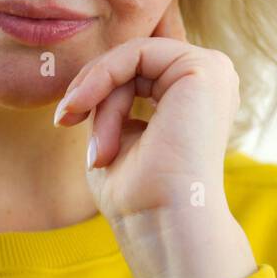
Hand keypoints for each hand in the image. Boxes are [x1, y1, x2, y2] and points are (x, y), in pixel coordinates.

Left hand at [53, 0, 256, 277]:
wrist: (163, 224)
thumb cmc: (139, 194)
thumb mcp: (117, 132)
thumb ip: (112, 97)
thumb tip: (91, 73)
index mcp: (197, 94)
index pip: (135, 68)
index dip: (95, 86)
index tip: (62, 119)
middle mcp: (211, 78)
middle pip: (132, 59)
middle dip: (92, 91)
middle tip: (65, 122)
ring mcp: (213, 70)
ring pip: (130, 57)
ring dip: (98, 97)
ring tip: (95, 145)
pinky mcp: (204, 68)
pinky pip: (135, 53)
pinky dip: (102, 79)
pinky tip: (84, 108)